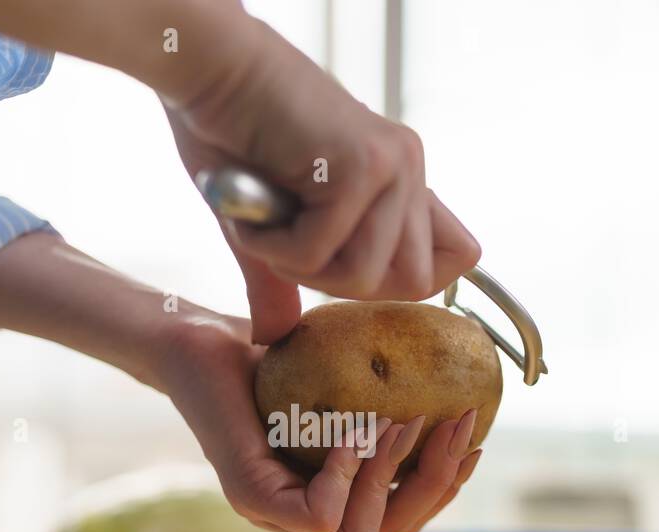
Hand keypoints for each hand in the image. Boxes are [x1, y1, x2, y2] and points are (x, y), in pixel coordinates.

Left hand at [162, 314, 482, 531]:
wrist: (196, 336)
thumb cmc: (268, 353)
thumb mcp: (345, 376)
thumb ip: (392, 395)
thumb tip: (468, 378)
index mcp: (331, 493)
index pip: (404, 519)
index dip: (446, 486)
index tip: (473, 436)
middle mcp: (303, 515)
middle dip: (437, 483)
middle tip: (458, 423)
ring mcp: (273, 512)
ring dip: (393, 479)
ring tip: (405, 420)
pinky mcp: (249, 495)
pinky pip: (317, 516)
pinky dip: (348, 476)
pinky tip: (358, 428)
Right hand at [165, 17, 480, 343]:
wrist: (207, 68)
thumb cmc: (232, 134)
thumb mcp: (272, 223)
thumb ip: (291, 276)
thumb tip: (277, 336)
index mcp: (402, 180)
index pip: (451, 259)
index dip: (398, 283)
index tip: (335, 265)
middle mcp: (408, 169)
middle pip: (410, 284)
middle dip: (338, 282)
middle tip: (288, 243)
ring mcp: (391, 165)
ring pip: (365, 277)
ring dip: (298, 265)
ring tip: (266, 220)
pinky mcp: (359, 166)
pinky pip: (319, 253)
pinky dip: (269, 244)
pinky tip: (248, 202)